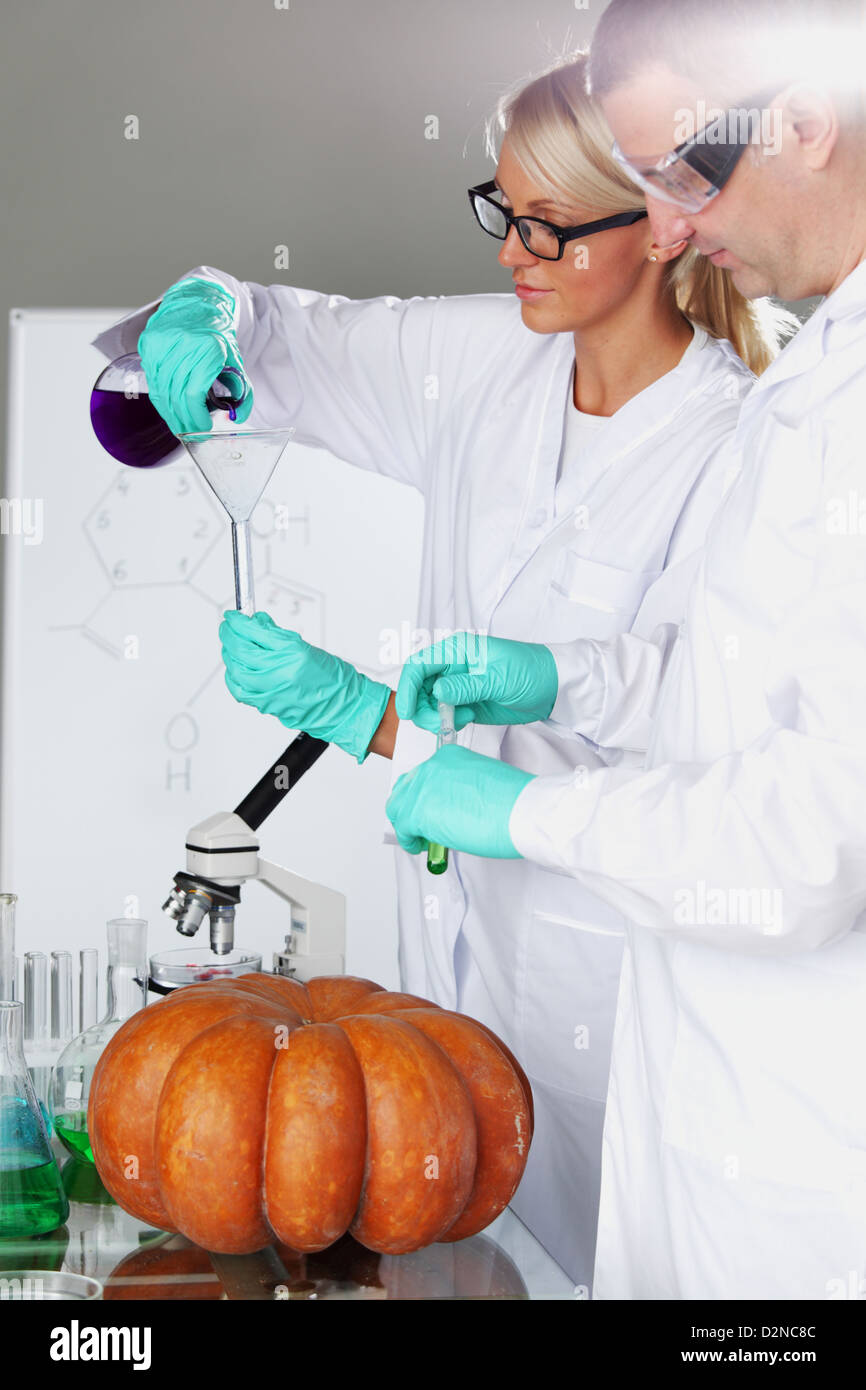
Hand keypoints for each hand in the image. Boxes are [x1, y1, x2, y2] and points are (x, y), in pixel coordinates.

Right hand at [138, 276, 253, 435]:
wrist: (197, 302)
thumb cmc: (217, 333)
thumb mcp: (235, 360)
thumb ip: (241, 391)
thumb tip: (237, 418)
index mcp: (207, 349)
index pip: (193, 394)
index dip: (196, 417)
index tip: (203, 429)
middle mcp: (181, 345)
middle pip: (176, 396)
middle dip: (184, 421)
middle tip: (192, 434)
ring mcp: (161, 344)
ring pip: (161, 391)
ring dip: (171, 414)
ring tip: (181, 427)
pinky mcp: (149, 344)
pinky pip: (152, 381)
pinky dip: (161, 400)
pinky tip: (170, 409)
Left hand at [220, 610, 390, 762]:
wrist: (341, 705)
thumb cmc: (329, 677)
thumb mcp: (303, 646)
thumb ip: (275, 635)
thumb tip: (254, 623)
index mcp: (291, 652)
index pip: (254, 631)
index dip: (237, 621)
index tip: (232, 616)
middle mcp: (280, 671)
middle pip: (241, 650)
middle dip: (229, 636)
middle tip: (228, 628)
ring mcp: (271, 690)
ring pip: (236, 669)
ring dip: (229, 655)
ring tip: (231, 647)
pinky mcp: (266, 704)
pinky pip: (239, 690)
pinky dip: (232, 677)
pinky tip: (235, 670)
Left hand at [385, 742, 533, 857]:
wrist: (523, 810)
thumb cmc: (514, 800)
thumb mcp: (483, 781)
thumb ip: (461, 789)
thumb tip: (452, 808)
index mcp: (449, 756)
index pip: (423, 775)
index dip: (424, 796)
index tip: (431, 810)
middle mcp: (432, 767)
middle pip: (405, 789)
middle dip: (410, 809)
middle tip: (422, 827)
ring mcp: (423, 788)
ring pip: (398, 808)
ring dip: (407, 825)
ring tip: (421, 839)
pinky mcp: (419, 812)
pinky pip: (403, 829)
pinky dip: (410, 841)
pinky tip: (421, 847)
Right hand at [395, 633, 558, 733]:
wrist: (551, 688)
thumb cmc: (529, 672)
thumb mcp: (497, 680)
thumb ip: (465, 687)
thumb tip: (436, 692)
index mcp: (457, 650)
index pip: (419, 665)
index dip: (407, 688)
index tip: (408, 712)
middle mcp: (452, 666)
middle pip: (419, 688)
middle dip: (422, 708)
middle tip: (440, 723)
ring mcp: (457, 685)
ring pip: (428, 704)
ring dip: (436, 717)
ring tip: (462, 719)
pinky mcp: (464, 702)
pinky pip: (443, 714)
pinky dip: (447, 721)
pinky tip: (466, 720)